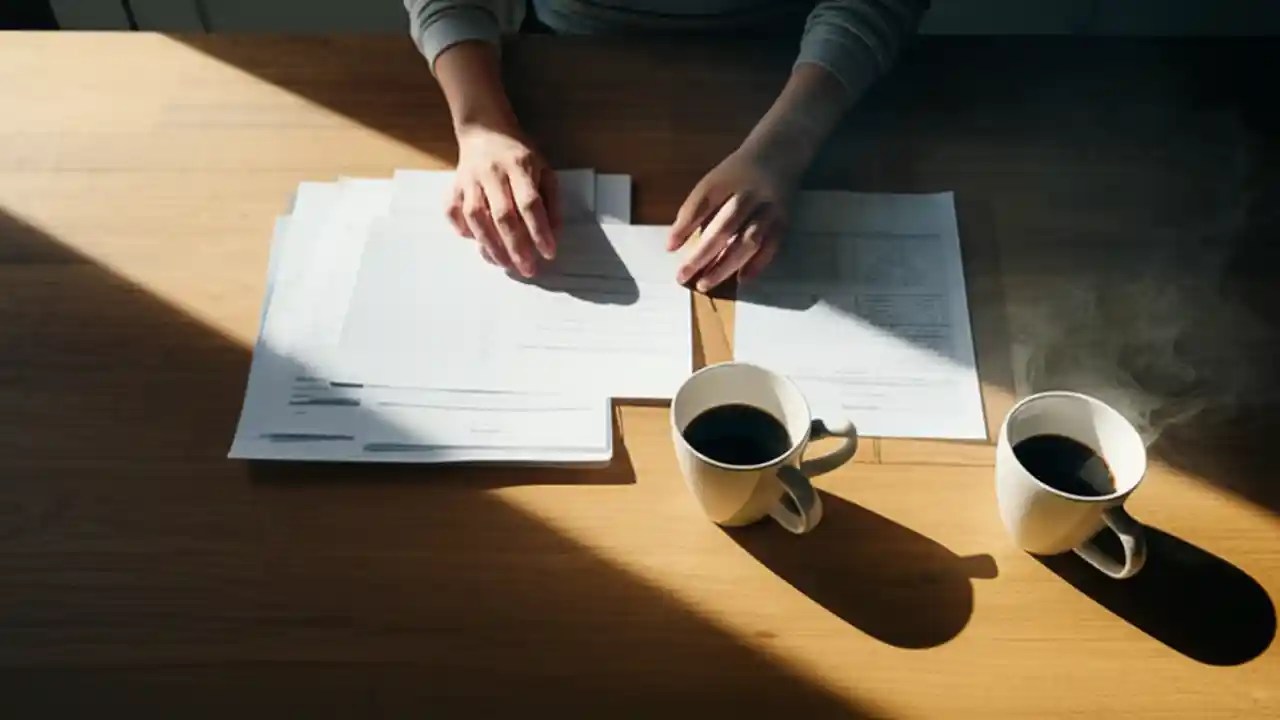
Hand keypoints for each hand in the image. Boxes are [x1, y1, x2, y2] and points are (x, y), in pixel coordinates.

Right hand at [447, 125, 559, 276]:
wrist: (485, 128)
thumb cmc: (519, 153)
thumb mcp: (544, 168)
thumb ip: (551, 201)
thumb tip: (553, 235)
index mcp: (519, 165)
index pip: (530, 203)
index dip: (540, 230)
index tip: (549, 253)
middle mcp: (492, 173)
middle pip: (503, 215)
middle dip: (516, 247)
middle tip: (527, 270)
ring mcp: (470, 180)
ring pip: (475, 218)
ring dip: (490, 245)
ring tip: (504, 264)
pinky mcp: (454, 186)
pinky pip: (453, 212)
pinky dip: (463, 230)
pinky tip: (478, 242)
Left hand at [667, 148, 796, 291]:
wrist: (780, 152)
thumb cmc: (738, 172)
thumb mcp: (714, 181)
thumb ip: (696, 208)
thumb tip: (673, 244)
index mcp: (726, 179)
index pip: (703, 203)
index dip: (685, 225)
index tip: (669, 249)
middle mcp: (750, 193)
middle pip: (725, 226)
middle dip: (703, 254)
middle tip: (683, 277)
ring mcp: (770, 208)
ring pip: (749, 240)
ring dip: (726, 265)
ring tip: (706, 283)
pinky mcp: (784, 220)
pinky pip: (772, 245)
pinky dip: (757, 264)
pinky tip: (741, 279)